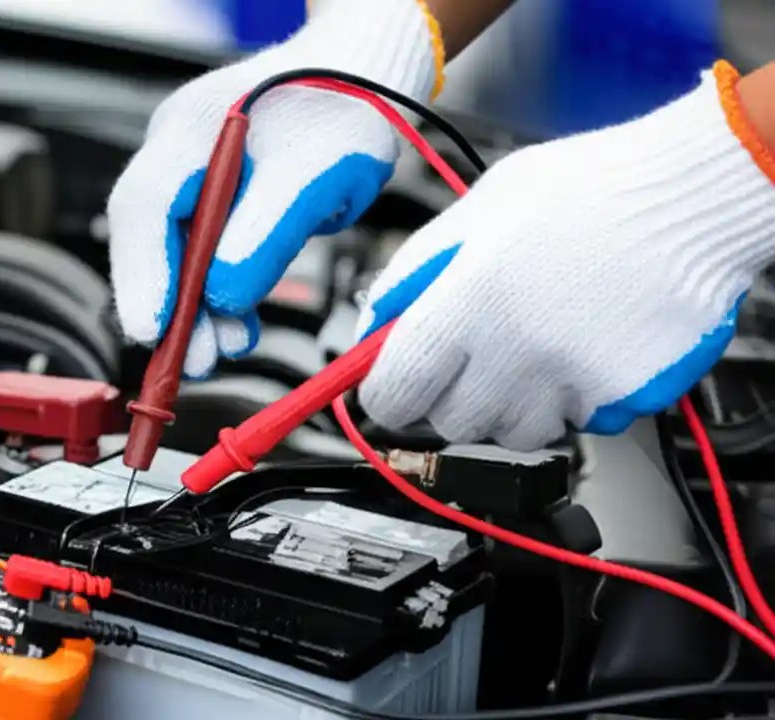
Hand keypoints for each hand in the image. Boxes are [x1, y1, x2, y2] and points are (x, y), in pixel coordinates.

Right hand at [107, 0, 442, 377]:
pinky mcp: (216, 196)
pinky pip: (203, 251)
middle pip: (150, 239)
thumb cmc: (345, 107)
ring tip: (224, 349)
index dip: (142, 275)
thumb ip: (265, 237)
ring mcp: (193, 173)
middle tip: (195, 360)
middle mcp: (179, 151)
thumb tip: (223, 298)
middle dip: (170, 306)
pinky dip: (217, 291)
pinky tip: (236, 324)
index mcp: (192, 131)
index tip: (153, 330)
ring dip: (196, 308)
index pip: (143, 208)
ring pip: (175, 252)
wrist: (365, 73)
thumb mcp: (313, 177)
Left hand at [357, 62, 774, 450]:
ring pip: (512, 433)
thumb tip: (374, 327)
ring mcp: (571, 380)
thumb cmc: (588, 189)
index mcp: (468, 299)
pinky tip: (586, 346)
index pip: (394, 392)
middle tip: (478, 351)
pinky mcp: (620, 397)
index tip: (396, 386)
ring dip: (513, 403)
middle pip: (451, 422)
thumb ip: (414, 273)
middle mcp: (516, 348)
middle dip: (454, 394)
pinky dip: (573, 400)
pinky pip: (576, 424)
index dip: (388, 393)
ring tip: (539, 342)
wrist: (694, 194)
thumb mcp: (478, 208)